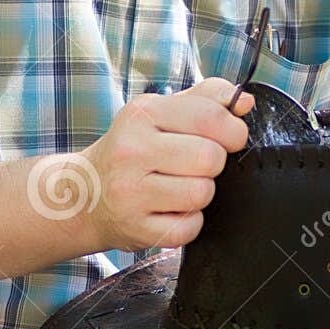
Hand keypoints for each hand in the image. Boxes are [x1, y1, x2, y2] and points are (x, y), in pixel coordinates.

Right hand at [85, 77, 253, 253]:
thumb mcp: (160, 113)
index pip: (210, 116)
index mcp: (142, 114)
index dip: (233, 130)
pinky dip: (188, 222)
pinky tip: (170, 210)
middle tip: (196, 165)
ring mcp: (130, 192)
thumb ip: (206, 99)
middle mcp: (131, 150)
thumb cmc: (133, 150)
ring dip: (200, 193)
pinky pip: (190, 227)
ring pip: (202, 193)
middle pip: (210, 158)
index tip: (229, 137)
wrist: (85, 194)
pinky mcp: (136, 228)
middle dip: (214, 163)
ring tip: (180, 187)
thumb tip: (244, 102)